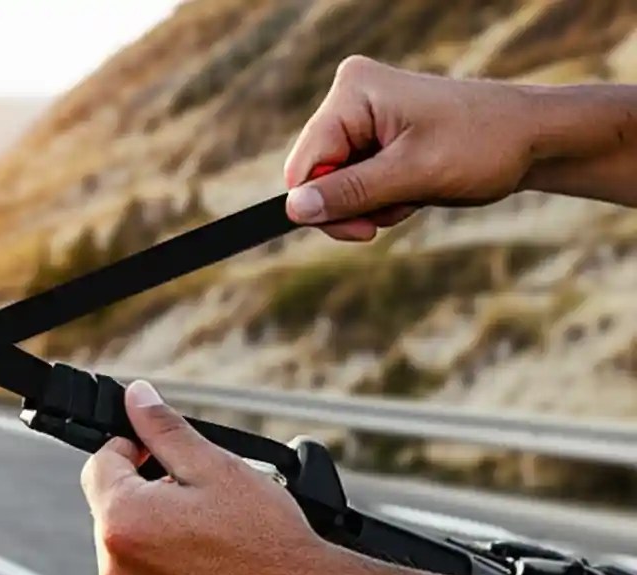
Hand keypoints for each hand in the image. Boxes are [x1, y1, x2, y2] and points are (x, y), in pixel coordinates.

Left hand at [79, 380, 345, 574]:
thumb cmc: (267, 537)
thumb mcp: (216, 467)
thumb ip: (165, 429)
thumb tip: (135, 397)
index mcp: (122, 521)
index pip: (99, 464)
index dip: (132, 450)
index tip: (160, 456)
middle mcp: (114, 572)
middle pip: (112, 513)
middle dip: (145, 499)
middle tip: (196, 501)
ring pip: (128, 556)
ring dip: (153, 541)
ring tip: (206, 541)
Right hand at [284, 55, 538, 240]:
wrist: (534, 139)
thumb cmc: (483, 144)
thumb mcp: (413, 174)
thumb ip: (350, 192)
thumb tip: (294, 209)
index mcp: (353, 92)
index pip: (305, 162)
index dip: (323, 203)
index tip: (363, 230)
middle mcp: (352, 99)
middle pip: (316, 174)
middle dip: (352, 204)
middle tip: (395, 213)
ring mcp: (364, 118)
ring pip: (336, 184)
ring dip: (370, 205)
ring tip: (412, 197)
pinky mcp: (376, 137)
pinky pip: (356, 181)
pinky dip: (380, 198)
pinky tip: (412, 192)